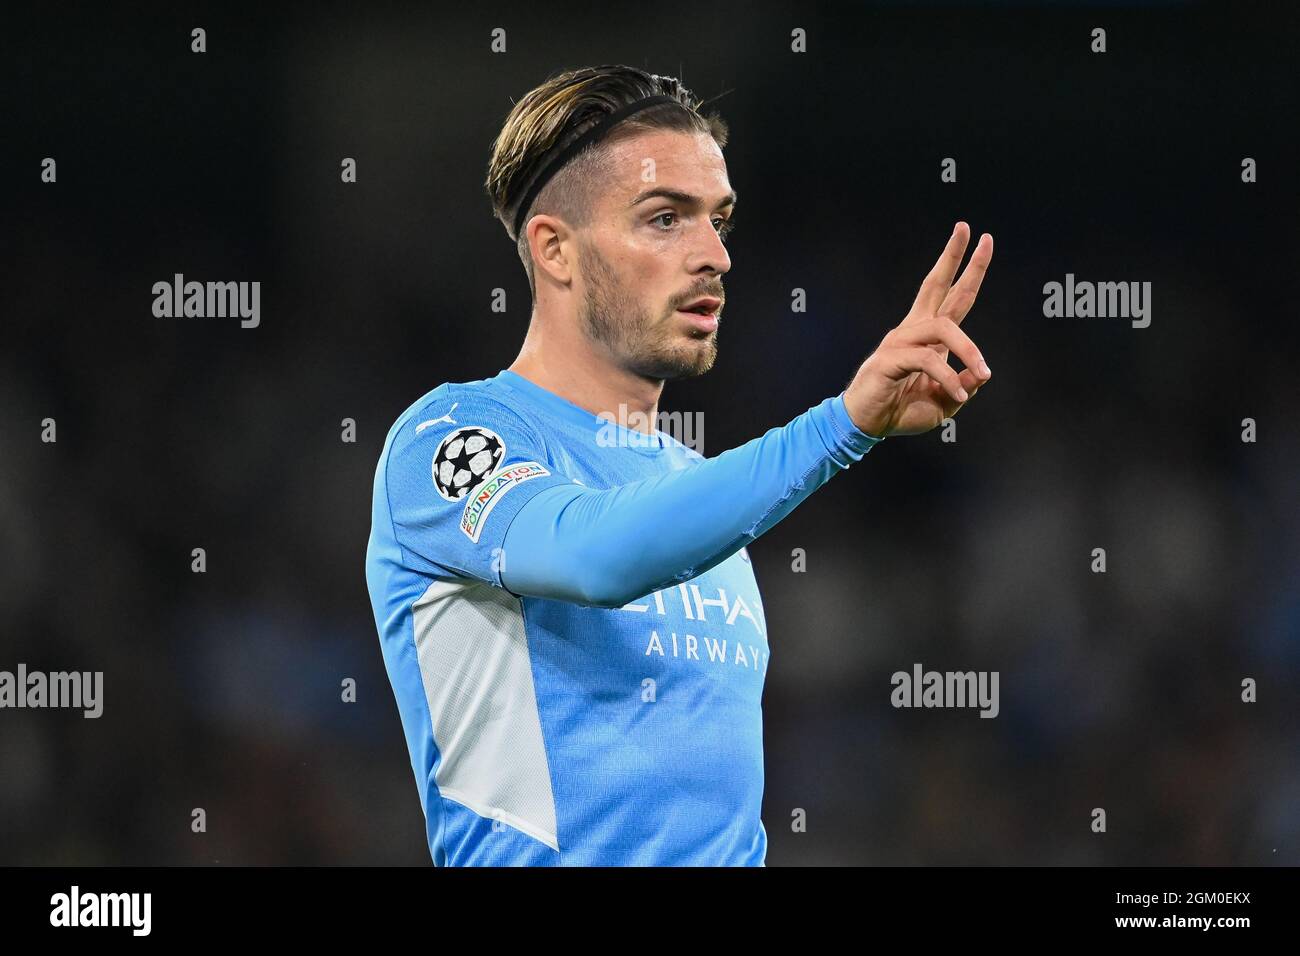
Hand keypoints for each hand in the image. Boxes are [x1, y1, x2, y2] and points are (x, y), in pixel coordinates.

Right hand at [843, 222, 993, 437]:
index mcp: (927, 337)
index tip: (982, 240)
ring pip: (944, 329)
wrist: (866, 425)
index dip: (968, 269)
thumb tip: (980, 373)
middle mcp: (913, 331)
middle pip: (937, 285)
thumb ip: (963, 385)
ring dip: (969, 350)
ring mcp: (900, 341)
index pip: (951, 295)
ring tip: (982, 372)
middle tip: (976, 233)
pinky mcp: (890, 358)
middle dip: (957, 258)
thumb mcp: (945, 402)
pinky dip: (948, 377)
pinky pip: (928, 360)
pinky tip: (957, 396)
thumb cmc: (901, 410)